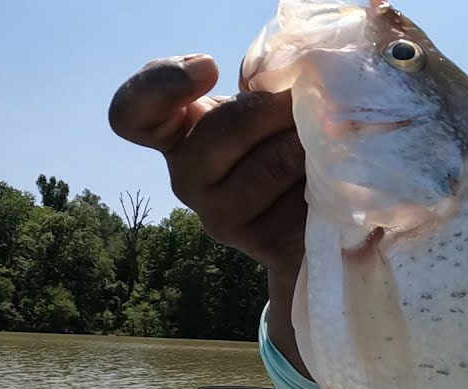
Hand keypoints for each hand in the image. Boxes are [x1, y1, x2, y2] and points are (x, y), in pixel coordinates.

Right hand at [108, 54, 311, 375]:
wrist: (312, 222)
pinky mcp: (263, 243)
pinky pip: (300, 197)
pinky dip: (325, 177)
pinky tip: (334, 174)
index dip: (159, 85)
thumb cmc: (284, 146)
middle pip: (220, 130)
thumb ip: (261, 85)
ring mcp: (220, 216)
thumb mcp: (264, 107)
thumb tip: (298, 75)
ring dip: (307, 142)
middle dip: (274, 108)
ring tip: (330, 136)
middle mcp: (187, 178)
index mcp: (177, 134)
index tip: (209, 66)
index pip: (133, 113)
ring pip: (269, 164)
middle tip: (307, 102)